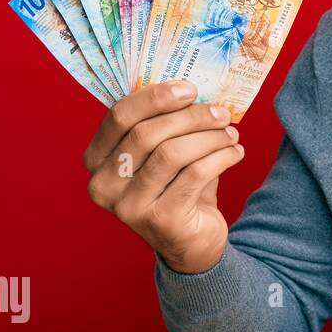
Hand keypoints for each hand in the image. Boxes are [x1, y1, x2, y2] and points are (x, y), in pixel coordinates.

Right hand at [84, 81, 244, 273]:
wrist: (192, 243)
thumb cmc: (177, 188)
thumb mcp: (164, 153)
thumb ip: (166, 124)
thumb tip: (193, 88)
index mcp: (97, 160)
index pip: (119, 117)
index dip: (155, 97)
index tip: (190, 89)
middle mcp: (103, 185)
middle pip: (147, 133)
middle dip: (191, 117)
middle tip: (222, 113)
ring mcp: (128, 207)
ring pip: (172, 153)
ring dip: (209, 137)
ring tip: (231, 134)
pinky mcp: (160, 220)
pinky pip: (195, 175)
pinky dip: (221, 157)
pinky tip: (235, 153)